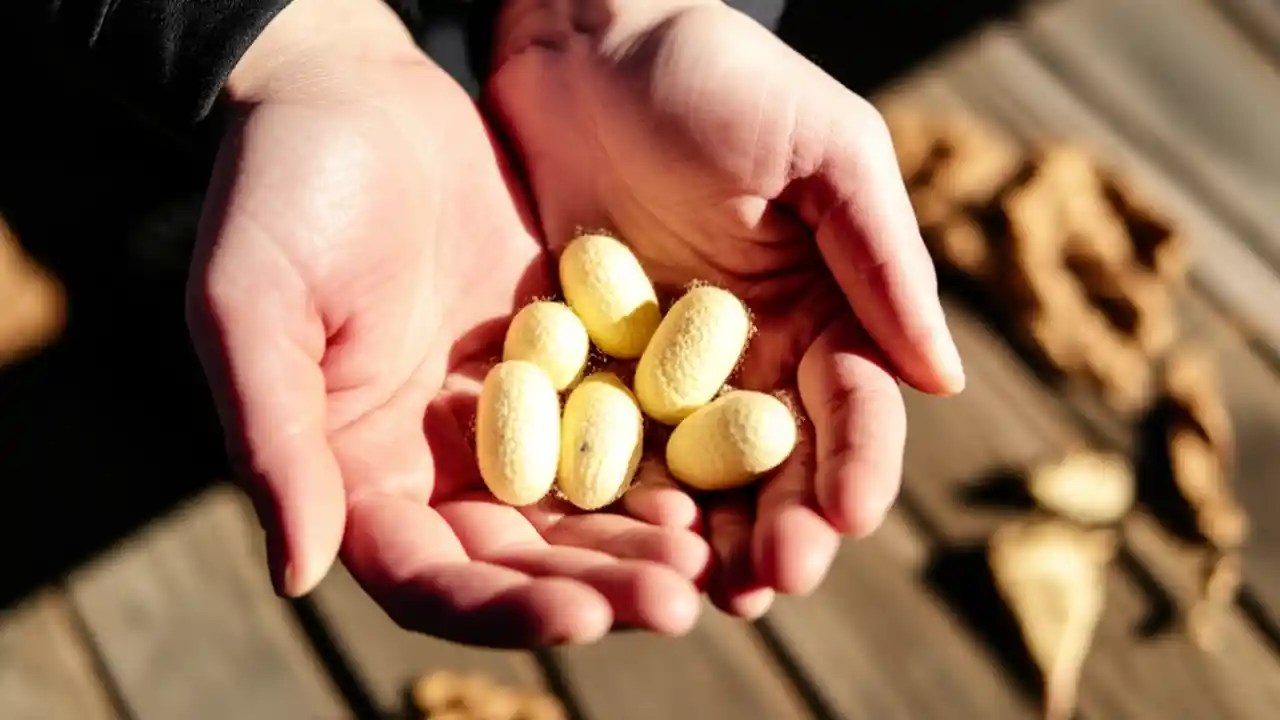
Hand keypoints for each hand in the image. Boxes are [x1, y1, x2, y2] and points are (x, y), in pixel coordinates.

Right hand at [187, 0, 707, 645]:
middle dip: (597, 589)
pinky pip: (618, 422)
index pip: (430, 578)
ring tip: (709, 553)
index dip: (502, 608)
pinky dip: (662, 455)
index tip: (579, 616)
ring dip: (641, 540)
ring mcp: (506, 413)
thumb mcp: (252, 308)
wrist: (353, 94)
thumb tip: (296, 572)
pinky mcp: (562, 359)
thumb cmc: (276, 193)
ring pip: (581, 506)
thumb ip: (274, 439)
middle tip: (681, 599)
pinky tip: (716, 472)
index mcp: (358, 475)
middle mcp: (436, 462)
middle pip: (522, 560)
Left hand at [488, 0, 964, 615]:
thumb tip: (943, 380)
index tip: (846, 514)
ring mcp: (666, 373)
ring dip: (702, 537)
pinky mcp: (587, 367)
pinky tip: (604, 534)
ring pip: (695, 477)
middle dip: (782, 526)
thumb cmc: (718, 77)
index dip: (856, 465)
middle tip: (769, 579)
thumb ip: (881, 258)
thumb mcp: (823, 151)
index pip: (854, 409)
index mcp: (826, 314)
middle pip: (777, 465)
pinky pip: (604, 441)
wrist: (588, 42)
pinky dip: (611, 493)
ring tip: (697, 589)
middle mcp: (753, 359)